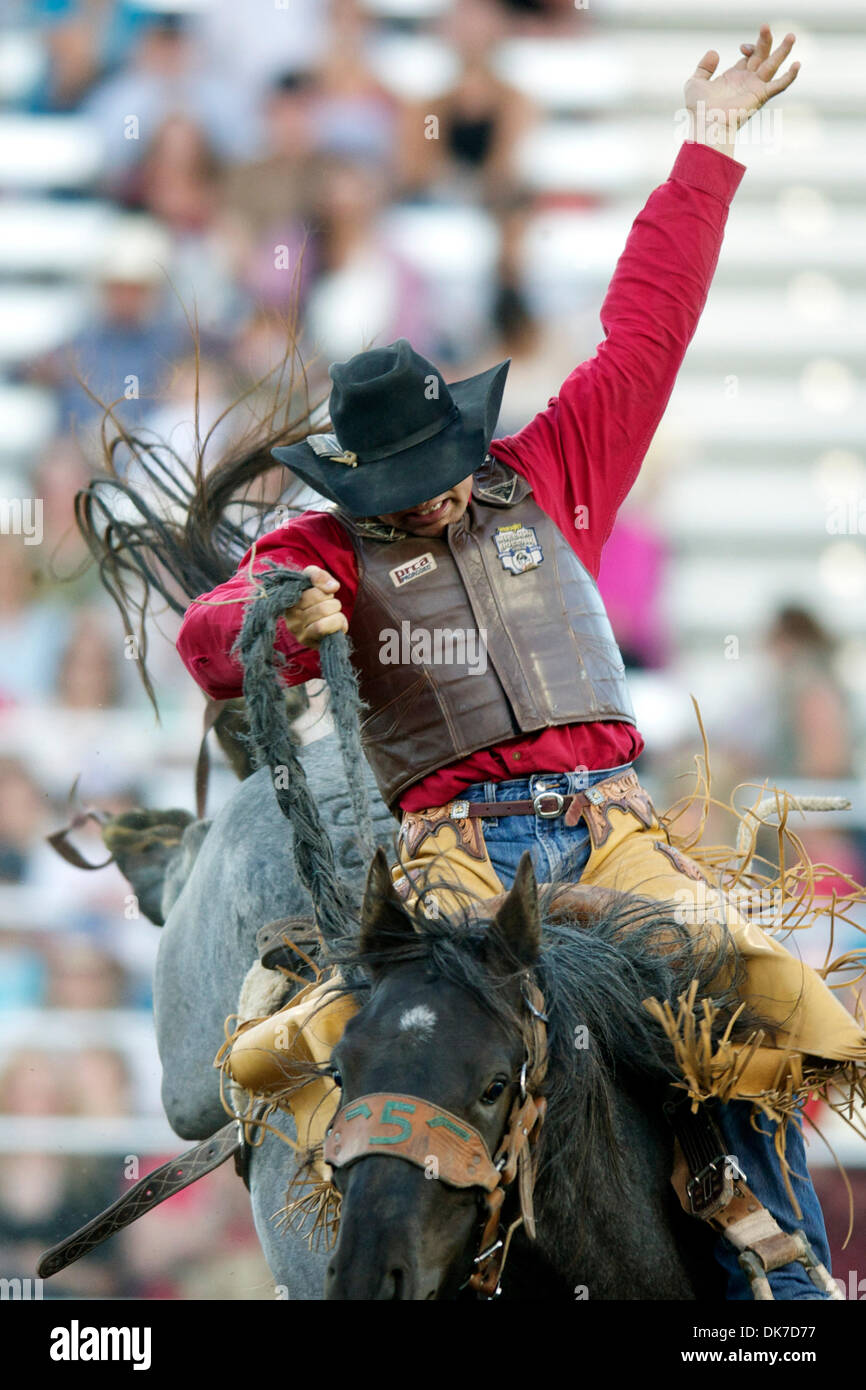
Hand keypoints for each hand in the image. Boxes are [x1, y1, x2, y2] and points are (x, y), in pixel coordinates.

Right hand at [283, 565, 346, 647]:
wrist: (319, 618)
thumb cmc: (315, 596)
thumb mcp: (314, 579)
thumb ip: (320, 576)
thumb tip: (333, 587)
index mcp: (290, 600)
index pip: (314, 594)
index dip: (326, 593)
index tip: (324, 594)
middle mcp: (290, 618)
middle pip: (322, 609)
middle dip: (335, 605)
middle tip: (332, 606)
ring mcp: (298, 633)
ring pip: (323, 624)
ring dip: (338, 617)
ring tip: (335, 616)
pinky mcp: (308, 643)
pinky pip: (325, 634)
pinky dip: (338, 627)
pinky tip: (337, 625)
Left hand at [685, 25, 799, 150]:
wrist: (705, 123)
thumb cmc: (698, 109)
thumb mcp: (696, 83)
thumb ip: (704, 67)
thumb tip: (714, 52)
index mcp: (735, 76)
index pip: (750, 56)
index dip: (750, 47)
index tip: (743, 47)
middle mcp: (747, 81)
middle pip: (762, 55)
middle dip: (765, 40)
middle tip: (765, 26)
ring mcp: (755, 88)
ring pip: (773, 65)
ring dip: (783, 51)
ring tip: (791, 36)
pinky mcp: (760, 96)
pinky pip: (779, 86)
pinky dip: (789, 77)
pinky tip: (797, 65)